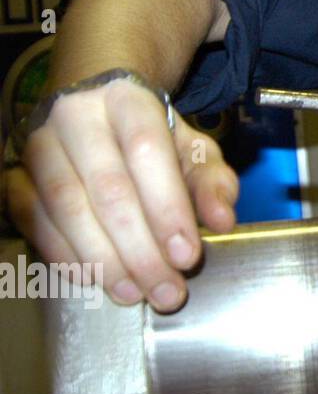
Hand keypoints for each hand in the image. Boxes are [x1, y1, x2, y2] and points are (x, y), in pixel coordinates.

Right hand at [3, 76, 237, 310]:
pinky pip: (33, 220)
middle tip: (167, 290)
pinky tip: (94, 280)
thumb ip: (214, 182)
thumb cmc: (152, 136)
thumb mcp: (194, 149)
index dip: (168, 208)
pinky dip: (64, 255)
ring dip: (103, 260)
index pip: (147, 151)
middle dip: (141, 249)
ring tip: (135, 293)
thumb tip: (221, 220)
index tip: (188, 255)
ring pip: (66, 208)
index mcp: (127, 100)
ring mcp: (39, 146)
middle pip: (108, 188)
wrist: (95, 108)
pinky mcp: (16, 175)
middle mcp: (76, 117)